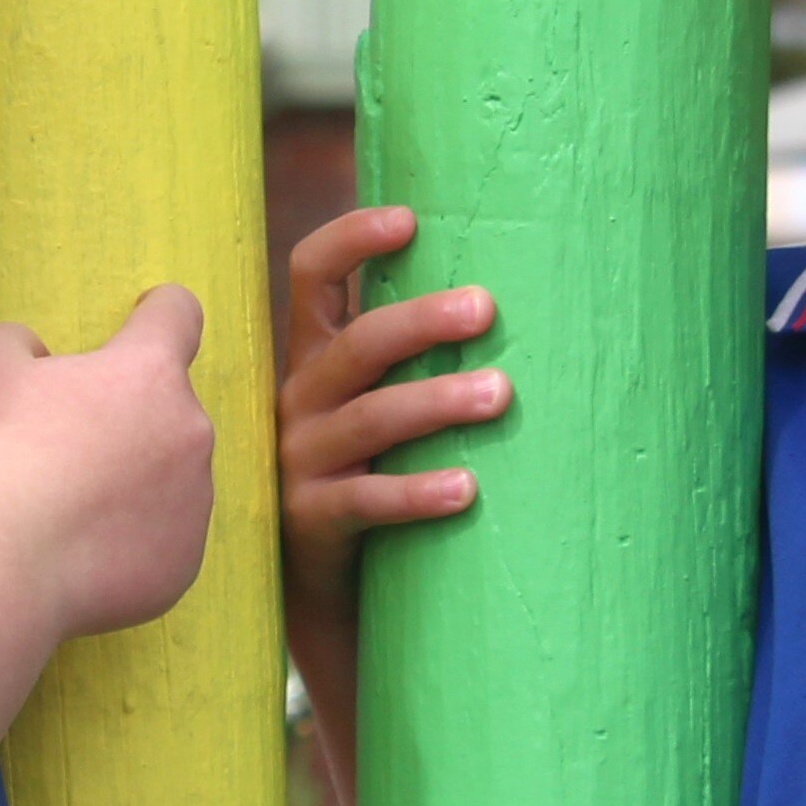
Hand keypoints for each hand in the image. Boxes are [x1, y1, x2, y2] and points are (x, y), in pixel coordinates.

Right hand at [0, 285, 216, 639]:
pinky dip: (129, 541)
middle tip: (63, 446)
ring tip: (66, 509)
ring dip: (132, 480)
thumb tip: (41, 361)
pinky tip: (77, 552)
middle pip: (167, 407)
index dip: (158, 311)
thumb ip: (21, 341)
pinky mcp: (184, 565)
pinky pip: (160, 540)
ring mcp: (194, 504)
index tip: (144, 319)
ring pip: (169, 477)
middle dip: (127, 416)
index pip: (177, 315)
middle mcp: (190, 432)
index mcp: (149, 372)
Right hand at [276, 206, 507, 644]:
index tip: (409, 219)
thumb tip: (506, 288)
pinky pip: (367, 503)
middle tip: (487, 307)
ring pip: (371, 420)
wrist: (320, 586)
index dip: (350, 239)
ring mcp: (301, 461)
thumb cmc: (368, 470)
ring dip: (437, 401)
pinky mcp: (313, 522)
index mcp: (314, 356)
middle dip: (422, 321)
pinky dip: (417, 493)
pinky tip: (468, 488)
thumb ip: (409, 353)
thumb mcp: (372, 400)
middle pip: (357, 345)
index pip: (311, 276)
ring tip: (500, 393)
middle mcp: (299, 399)